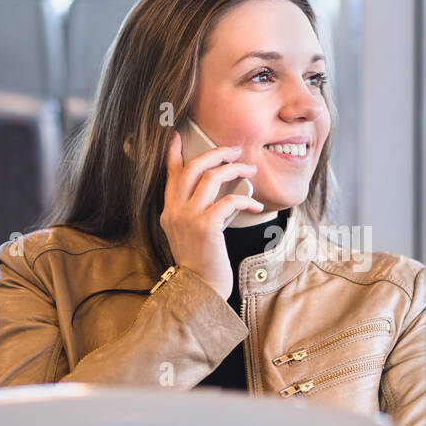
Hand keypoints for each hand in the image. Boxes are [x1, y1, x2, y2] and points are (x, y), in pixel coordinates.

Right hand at [159, 135, 263, 299]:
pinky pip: (228, 201)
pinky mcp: (206, 226)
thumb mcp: (189, 235)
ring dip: (234, 169)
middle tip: (235, 150)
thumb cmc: (201, 264)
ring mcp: (188, 218)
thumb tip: (216, 194)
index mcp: (169, 211)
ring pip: (211, 177)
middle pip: (193, 167)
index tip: (178, 135)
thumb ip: (194, 213)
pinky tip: (256, 205)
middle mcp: (174, 211)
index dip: (174, 153)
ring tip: (250, 170)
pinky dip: (245, 200)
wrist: (200, 290)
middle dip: (216, 153)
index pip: (171, 175)